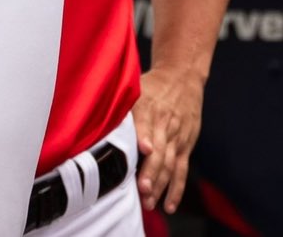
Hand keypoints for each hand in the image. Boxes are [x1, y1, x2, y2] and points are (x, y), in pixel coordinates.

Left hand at [132, 65, 204, 213]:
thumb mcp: (137, 87)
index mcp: (150, 106)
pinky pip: (181, 170)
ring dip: (160, 184)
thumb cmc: (153, 85)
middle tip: (142, 189)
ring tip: (149, 202)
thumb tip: (97, 120)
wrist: (183, 76)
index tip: (143, 149)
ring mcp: (177, 136)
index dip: (145, 136)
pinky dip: (176, 189)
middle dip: (151, 170)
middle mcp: (165, 122)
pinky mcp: (186, 145)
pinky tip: (169, 206)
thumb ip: (123, 105)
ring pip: (169, 163)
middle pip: (160, 149)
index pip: (147, 122)